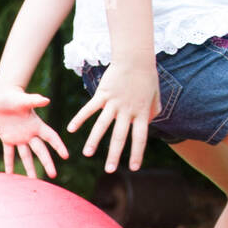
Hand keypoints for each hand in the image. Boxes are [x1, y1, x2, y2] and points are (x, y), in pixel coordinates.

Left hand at [0, 84, 69, 178]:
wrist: (2, 95)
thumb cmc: (13, 95)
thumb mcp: (23, 99)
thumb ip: (34, 100)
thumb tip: (46, 100)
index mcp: (36, 125)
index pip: (51, 137)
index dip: (58, 146)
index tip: (66, 156)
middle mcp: (30, 134)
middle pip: (41, 151)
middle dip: (47, 163)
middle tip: (53, 175)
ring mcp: (19, 137)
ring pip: (26, 156)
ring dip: (29, 168)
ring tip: (33, 181)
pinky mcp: (7, 138)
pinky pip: (8, 153)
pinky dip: (9, 163)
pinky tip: (9, 174)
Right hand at [66, 58, 160, 172]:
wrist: (135, 57)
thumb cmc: (147, 76)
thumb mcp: (156, 96)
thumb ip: (153, 112)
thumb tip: (150, 123)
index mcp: (141, 113)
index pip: (140, 138)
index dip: (137, 153)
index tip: (134, 168)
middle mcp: (127, 111)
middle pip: (119, 137)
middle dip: (114, 155)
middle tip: (109, 170)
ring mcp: (113, 103)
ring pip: (102, 125)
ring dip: (94, 141)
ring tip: (87, 154)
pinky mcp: (103, 94)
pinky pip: (89, 109)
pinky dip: (79, 118)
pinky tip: (71, 129)